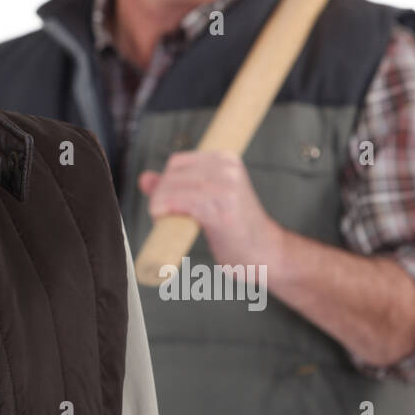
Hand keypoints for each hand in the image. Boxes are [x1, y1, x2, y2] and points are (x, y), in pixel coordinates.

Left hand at [138, 150, 283, 270]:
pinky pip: (176, 202)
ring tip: (170, 223)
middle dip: (160, 196)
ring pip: (170, 188)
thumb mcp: (207, 201)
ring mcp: (225, 186)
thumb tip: (144, 178)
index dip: (166, 184)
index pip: (177, 162)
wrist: (269, 254)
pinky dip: (165, 213)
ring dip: (159, 207)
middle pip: (171, 174)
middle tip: (166, 217)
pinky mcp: (220, 206)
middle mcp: (227, 167)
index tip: (170, 205)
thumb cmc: (238, 231)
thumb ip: (176, 188)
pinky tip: (174, 225)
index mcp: (226, 159)